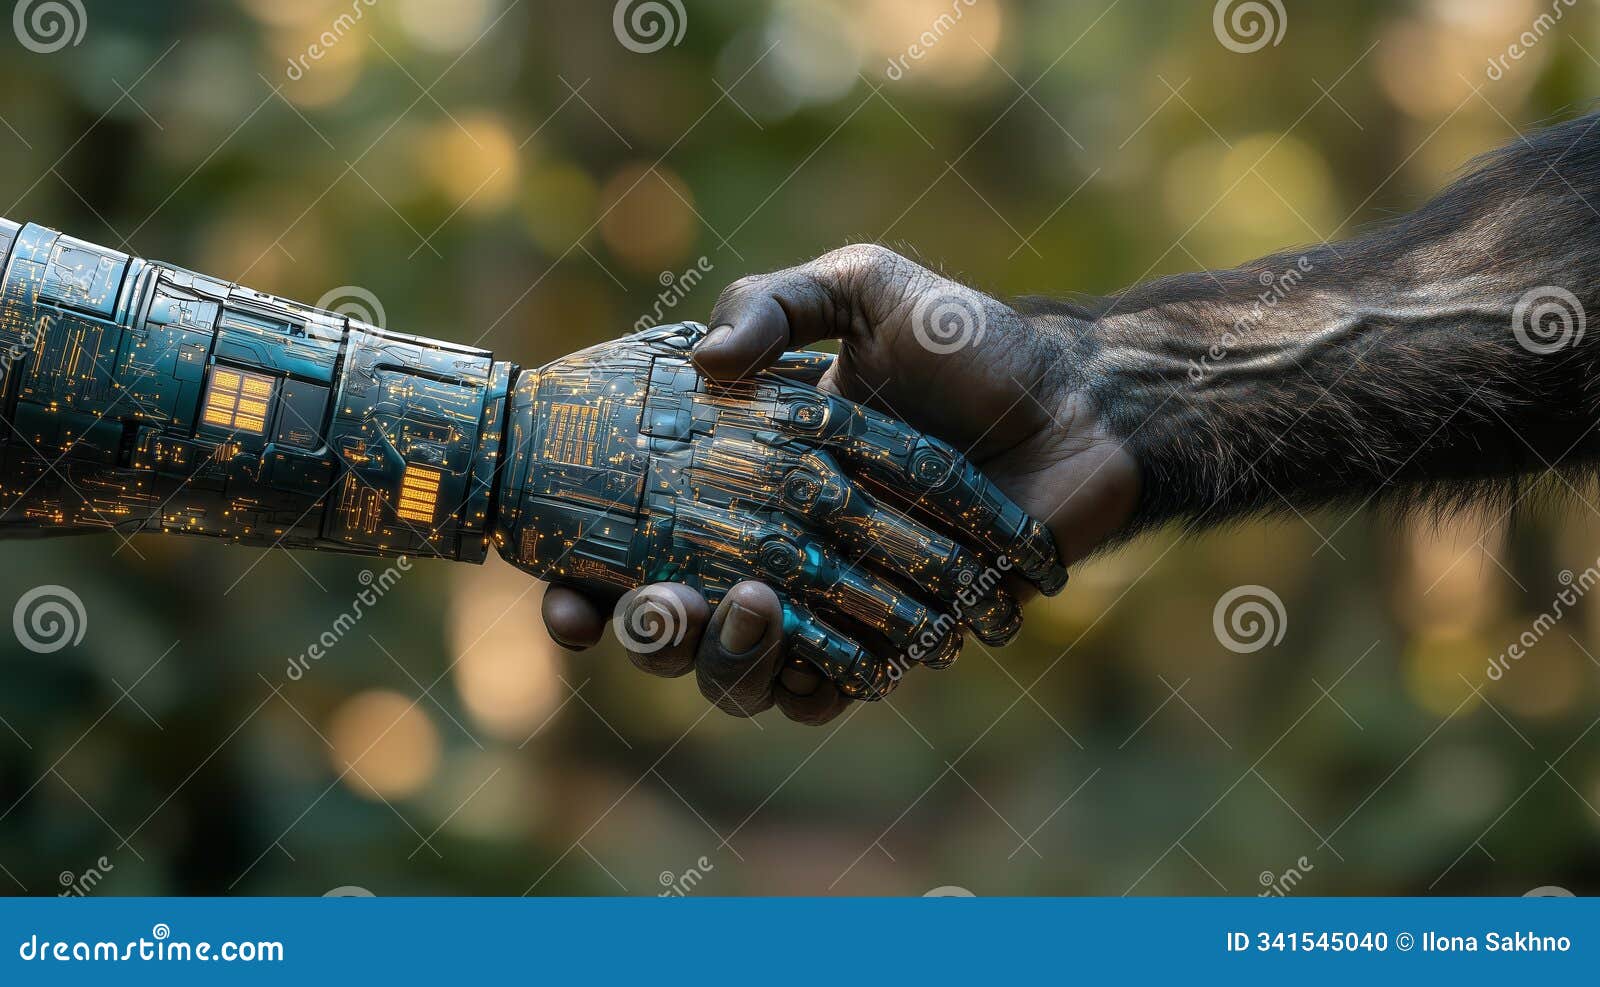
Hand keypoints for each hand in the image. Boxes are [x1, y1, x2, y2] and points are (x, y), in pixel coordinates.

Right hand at [542, 245, 1139, 722]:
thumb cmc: (970, 341)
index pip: (641, 536)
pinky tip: (807, 650)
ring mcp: (833, 604)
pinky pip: (832, 689)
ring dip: (723, 660)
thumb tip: (701, 357)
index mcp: (748, 477)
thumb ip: (780, 305)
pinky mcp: (893, 641)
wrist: (1081, 405)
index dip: (582, 571)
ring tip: (736, 606)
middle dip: (648, 631)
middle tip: (651, 604)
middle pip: (679, 623)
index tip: (551, 581)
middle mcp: (776, 550)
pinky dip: (812, 680)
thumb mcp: (865, 290)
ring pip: (744, 672)